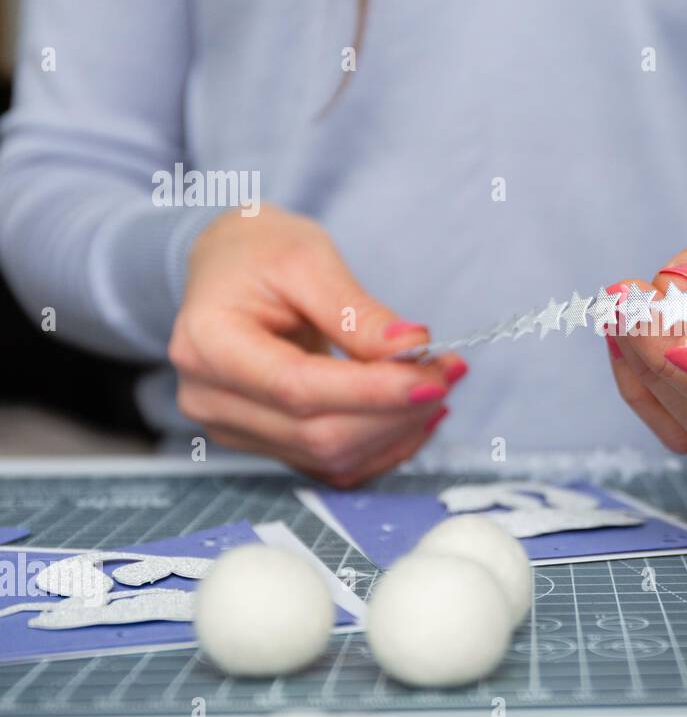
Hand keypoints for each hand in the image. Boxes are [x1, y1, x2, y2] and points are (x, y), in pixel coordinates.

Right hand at [168, 206, 464, 485]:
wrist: (228, 267)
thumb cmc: (259, 252)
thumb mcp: (308, 260)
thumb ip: (357, 313)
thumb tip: (411, 348)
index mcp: (208, 344)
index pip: (298, 387)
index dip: (373, 391)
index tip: (434, 377)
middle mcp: (210, 398)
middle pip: (318, 432)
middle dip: (396, 411)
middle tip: (448, 372)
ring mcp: (232, 427)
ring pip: (330, 456)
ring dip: (397, 430)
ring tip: (437, 384)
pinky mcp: (264, 442)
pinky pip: (331, 464)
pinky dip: (382, 445)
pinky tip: (414, 415)